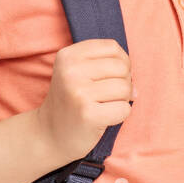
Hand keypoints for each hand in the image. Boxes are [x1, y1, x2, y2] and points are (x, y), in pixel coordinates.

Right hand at [35, 38, 133, 163]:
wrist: (49, 135)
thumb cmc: (71, 101)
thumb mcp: (77, 73)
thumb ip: (106, 64)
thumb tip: (134, 81)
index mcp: (68, 56)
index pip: (112, 47)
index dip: (121, 62)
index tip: (110, 77)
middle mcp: (71, 71)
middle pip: (122, 67)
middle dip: (123, 82)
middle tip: (107, 95)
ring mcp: (78, 93)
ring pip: (125, 88)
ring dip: (122, 100)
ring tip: (104, 106)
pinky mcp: (88, 114)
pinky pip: (124, 109)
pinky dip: (120, 115)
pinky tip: (103, 118)